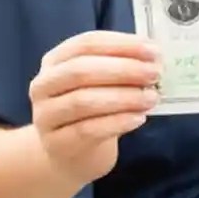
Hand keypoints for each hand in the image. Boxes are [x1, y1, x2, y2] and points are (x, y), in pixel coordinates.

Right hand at [28, 31, 161, 182]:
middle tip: (155, 74)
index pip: (87, 43)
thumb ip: (122, 66)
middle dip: (123, 69)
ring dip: (123, 97)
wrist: (70, 154)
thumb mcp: (101, 82)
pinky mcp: (56, 144)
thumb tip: (154, 57)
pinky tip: (139, 118)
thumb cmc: (91, 109)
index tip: (153, 50)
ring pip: (83, 101)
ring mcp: (45, 116)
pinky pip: (87, 130)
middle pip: (81, 70)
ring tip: (151, 98)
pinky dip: (117, 122)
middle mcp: (44, 85)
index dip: (122, 44)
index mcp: (56, 60)